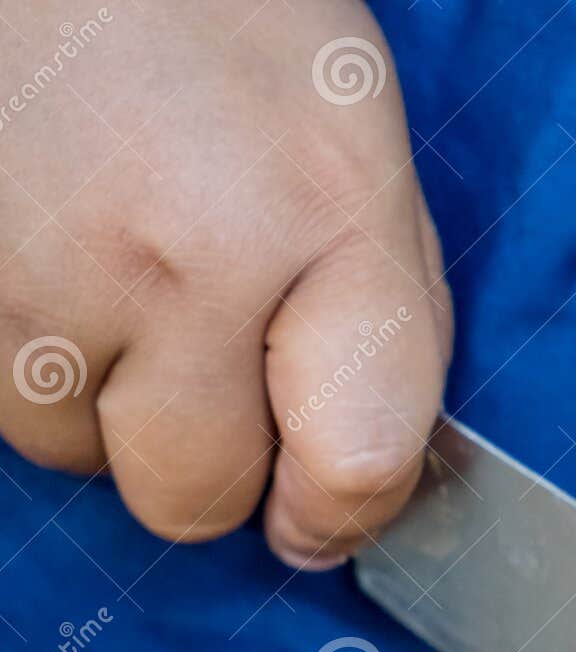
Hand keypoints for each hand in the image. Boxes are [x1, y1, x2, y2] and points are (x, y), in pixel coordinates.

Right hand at [0, 0, 449, 565]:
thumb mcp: (353, 145)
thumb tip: (354, 484)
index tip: (316, 511)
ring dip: (100, 397)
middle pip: (194, 495)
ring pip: (76, 453)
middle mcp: (181, 251)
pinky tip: (45, 248)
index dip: (339, 514)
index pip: (357, 460)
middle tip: (200, 351)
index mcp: (323, 209)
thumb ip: (376, 320)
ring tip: (108, 261)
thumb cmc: (217, 21)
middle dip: (205, 456)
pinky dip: (28, 354)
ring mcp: (36, 266)